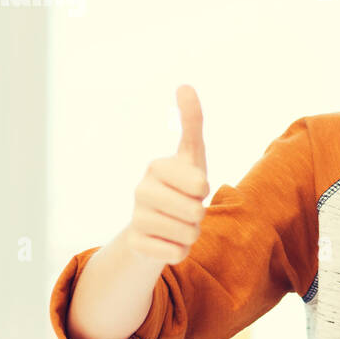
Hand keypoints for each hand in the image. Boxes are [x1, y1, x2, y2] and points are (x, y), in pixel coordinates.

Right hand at [126, 84, 210, 263]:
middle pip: (196, 211)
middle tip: (187, 209)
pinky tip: (167, 242)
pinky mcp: (135, 245)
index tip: (193, 185)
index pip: (199, 183)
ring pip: (188, 234)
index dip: (203, 188)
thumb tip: (184, 85)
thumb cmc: (180, 185)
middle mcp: (141, 190)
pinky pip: (176, 254)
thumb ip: (192, 121)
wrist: (155, 225)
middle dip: (200, 215)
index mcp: (156, 166)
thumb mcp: (191, 154)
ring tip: (178, 224)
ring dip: (191, 233)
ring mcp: (136, 218)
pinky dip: (180, 251)